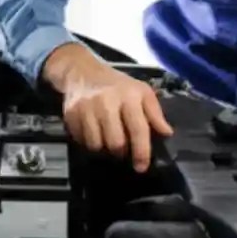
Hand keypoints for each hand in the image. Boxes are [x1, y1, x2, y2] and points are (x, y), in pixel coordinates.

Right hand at [42, 43, 173, 171]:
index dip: (141, 152)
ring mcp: (86, 107)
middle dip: (120, 152)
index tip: (142, 166)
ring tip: (106, 140)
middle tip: (122, 148)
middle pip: (115, 142)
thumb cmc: (117, 85)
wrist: (82, 71)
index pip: (138, 129)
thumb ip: (154, 113)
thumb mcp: (141, 91)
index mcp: (129, 96)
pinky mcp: (70, 114)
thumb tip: (166, 133)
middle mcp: (106, 102)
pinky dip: (87, 142)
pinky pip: (80, 140)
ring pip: (96, 145)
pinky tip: (92, 133)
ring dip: (103, 148)